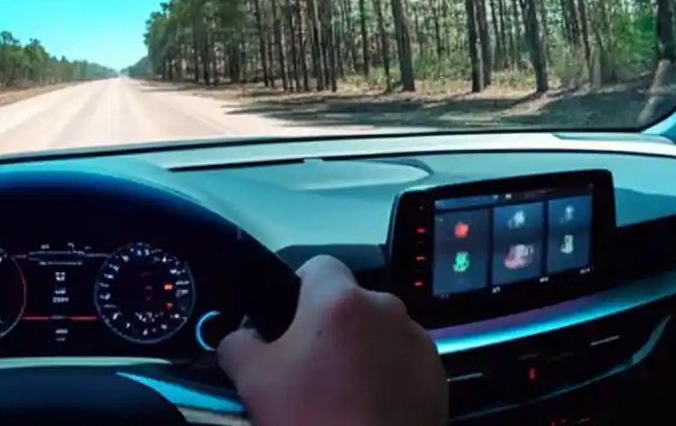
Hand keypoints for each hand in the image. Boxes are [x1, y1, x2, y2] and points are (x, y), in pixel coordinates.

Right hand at [219, 255, 446, 425]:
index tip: (290, 321)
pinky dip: (388, 374)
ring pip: (379, 331)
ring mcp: (418, 342)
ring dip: (363, 349)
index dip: (299, 289)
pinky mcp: (437, 374)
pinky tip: (370, 405)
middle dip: (331, 326)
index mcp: (339, 301)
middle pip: (349, 302)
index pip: (317, 265)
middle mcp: (386, 310)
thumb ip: (238, 342)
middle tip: (311, 366)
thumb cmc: (313, 419)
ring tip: (344, 391)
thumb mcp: (252, 380)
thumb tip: (243, 336)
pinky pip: (403, 360)